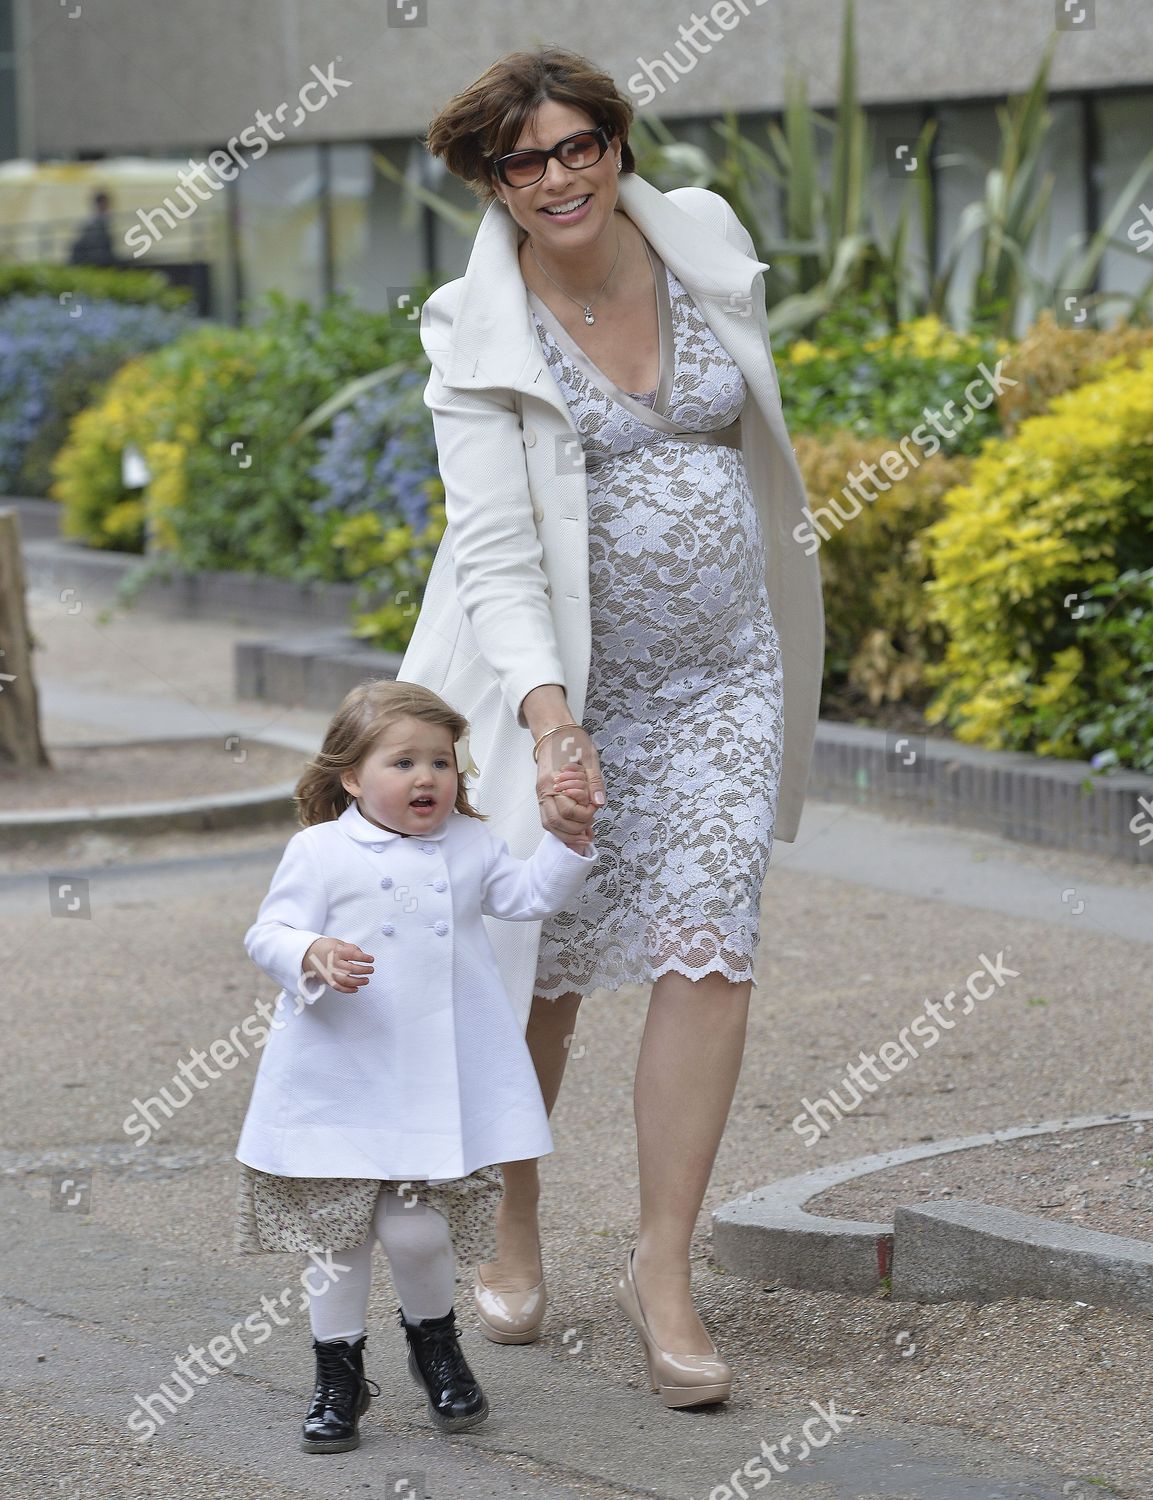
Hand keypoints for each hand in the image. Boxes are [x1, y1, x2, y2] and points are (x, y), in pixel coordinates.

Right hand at [302, 936, 373, 994]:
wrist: (307, 954)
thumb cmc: (324, 947)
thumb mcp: (338, 942)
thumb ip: (350, 948)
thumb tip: (361, 953)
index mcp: (336, 951)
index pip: (353, 954)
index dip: (364, 958)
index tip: (371, 959)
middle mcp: (333, 963)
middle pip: (351, 969)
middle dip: (364, 970)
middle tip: (371, 969)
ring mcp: (330, 972)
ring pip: (345, 980)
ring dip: (358, 982)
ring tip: (366, 980)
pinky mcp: (327, 980)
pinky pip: (338, 987)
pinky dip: (348, 990)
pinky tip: (356, 988)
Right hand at [534, 724, 604, 845]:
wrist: (554, 734)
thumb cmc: (572, 743)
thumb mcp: (589, 758)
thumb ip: (594, 782)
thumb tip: (599, 803)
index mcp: (554, 780)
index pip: (569, 809)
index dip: (584, 814)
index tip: (595, 809)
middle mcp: (544, 790)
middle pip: (556, 822)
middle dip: (575, 830)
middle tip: (590, 829)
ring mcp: (541, 794)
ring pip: (549, 824)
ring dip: (566, 835)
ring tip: (583, 837)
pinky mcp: (542, 797)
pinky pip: (547, 819)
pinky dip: (560, 829)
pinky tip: (574, 830)